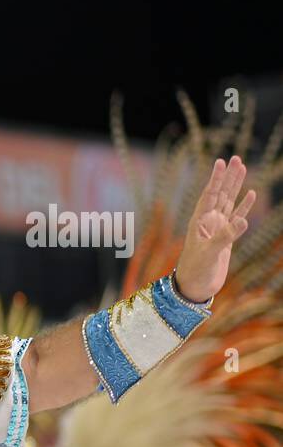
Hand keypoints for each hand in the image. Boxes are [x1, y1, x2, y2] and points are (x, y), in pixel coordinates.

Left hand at [176, 155, 255, 302]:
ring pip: (229, 202)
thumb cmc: (196, 271)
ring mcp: (217, 229)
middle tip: (236, 158)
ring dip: (236, 186)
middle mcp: (208, 222)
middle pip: (220, 194)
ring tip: (243, 168)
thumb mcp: (209, 253)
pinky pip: (237, 218)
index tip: (221, 162)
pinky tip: (251, 194)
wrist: (195, 288)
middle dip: (228, 177)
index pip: (209, 195)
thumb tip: (243, 221)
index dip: (216, 179)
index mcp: (199, 222)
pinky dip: (245, 206)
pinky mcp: (226, 238)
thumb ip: (225, 236)